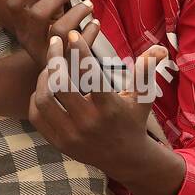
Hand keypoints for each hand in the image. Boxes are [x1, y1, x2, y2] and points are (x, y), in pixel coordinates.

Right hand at [5, 0, 99, 67]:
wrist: (53, 77)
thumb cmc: (50, 40)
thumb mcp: (47, 20)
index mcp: (21, 27)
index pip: (14, 5)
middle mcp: (29, 41)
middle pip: (38, 14)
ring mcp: (46, 54)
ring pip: (60, 30)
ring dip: (77, 12)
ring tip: (89, 4)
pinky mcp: (65, 64)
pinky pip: (80, 46)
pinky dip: (90, 32)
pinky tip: (96, 23)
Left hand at [28, 29, 168, 174]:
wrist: (127, 160)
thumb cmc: (133, 121)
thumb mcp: (143, 98)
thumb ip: (146, 72)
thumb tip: (158, 49)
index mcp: (109, 108)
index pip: (90, 75)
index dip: (80, 51)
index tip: (73, 34)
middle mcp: (89, 122)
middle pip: (61, 84)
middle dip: (55, 58)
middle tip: (55, 42)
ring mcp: (71, 135)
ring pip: (45, 99)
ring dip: (43, 77)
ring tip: (50, 66)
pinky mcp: (59, 143)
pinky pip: (37, 116)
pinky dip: (37, 98)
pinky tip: (44, 87)